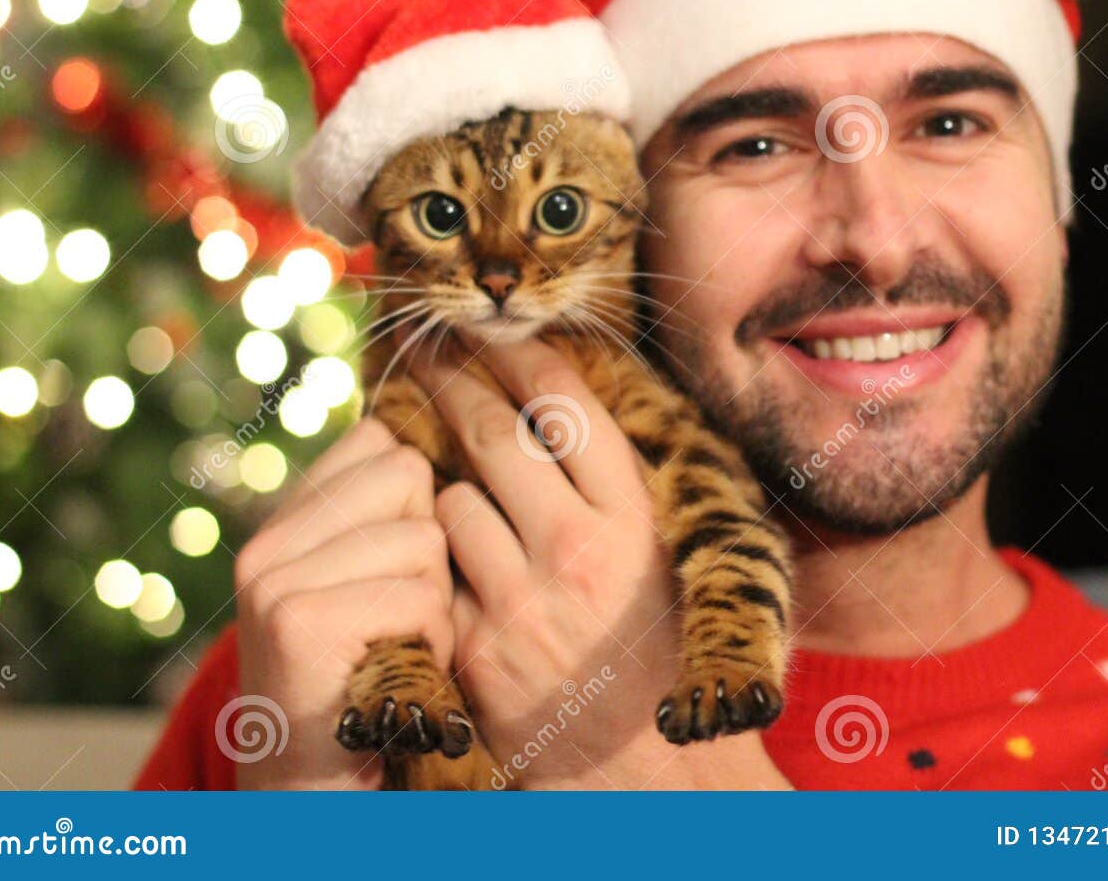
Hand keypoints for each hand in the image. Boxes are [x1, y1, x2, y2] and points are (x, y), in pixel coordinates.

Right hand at [232, 419, 451, 789]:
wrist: (314, 795)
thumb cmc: (369, 685)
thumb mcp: (370, 586)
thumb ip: (385, 516)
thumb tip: (448, 431)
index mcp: (282, 522)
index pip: (379, 439)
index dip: (417, 499)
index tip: (398, 567)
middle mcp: (265, 543)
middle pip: (408, 473)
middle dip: (429, 545)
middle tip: (397, 616)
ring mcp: (273, 580)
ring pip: (423, 535)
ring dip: (436, 601)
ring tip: (397, 649)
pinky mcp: (297, 621)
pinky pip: (421, 594)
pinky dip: (433, 640)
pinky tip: (398, 675)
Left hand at [412, 341, 790, 789]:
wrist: (645, 771)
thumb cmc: (663, 647)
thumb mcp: (675, 554)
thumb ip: (631, 481)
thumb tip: (575, 397)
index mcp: (638, 520)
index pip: (568, 406)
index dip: (524, 357)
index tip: (500, 336)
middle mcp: (580, 551)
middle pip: (494, 434)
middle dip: (455, 382)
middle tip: (433, 353)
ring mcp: (522, 601)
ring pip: (452, 497)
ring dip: (449, 484)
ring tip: (455, 481)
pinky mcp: (475, 646)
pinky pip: (435, 566)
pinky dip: (438, 551)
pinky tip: (447, 550)